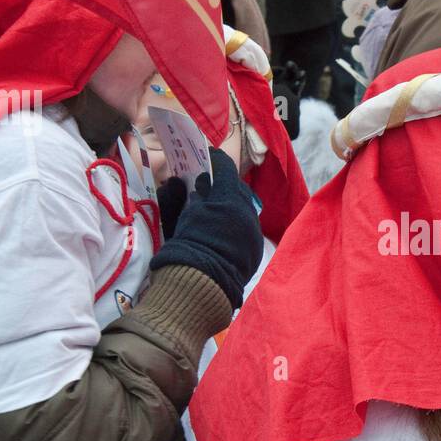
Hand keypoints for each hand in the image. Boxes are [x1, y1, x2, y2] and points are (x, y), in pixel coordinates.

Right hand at [149, 150, 262, 307]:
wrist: (202, 284)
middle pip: (238, 189)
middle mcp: (246, 212)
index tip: (209, 156)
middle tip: (209, 184)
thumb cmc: (189, 246)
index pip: (226, 170)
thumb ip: (190, 197)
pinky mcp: (256, 248)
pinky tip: (223, 229)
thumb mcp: (184, 217)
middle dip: (224, 184)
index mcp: (228, 200)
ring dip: (231, 205)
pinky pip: (247, 227)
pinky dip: (236, 223)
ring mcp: (253, 231)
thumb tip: (191, 184)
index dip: (216, 160)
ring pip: (244, 209)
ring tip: (215, 208)